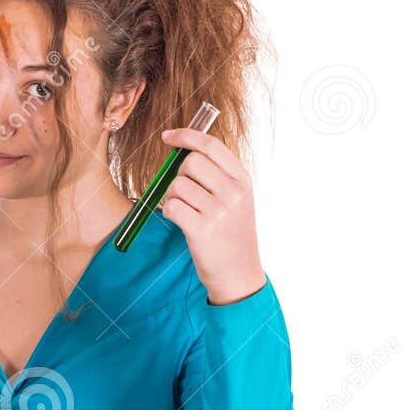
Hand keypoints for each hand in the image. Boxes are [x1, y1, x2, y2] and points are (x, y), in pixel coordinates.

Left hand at [158, 129, 265, 304]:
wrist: (239, 274)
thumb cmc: (231, 235)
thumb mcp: (236, 200)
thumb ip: (218, 175)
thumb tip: (183, 151)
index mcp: (242, 180)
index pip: (211, 145)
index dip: (185, 136)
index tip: (167, 137)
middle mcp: (233, 192)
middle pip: (191, 162)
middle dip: (179, 174)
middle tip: (185, 192)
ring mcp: (219, 211)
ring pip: (178, 185)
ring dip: (173, 196)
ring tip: (185, 211)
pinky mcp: (201, 230)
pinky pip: (172, 207)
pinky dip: (170, 212)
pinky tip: (181, 221)